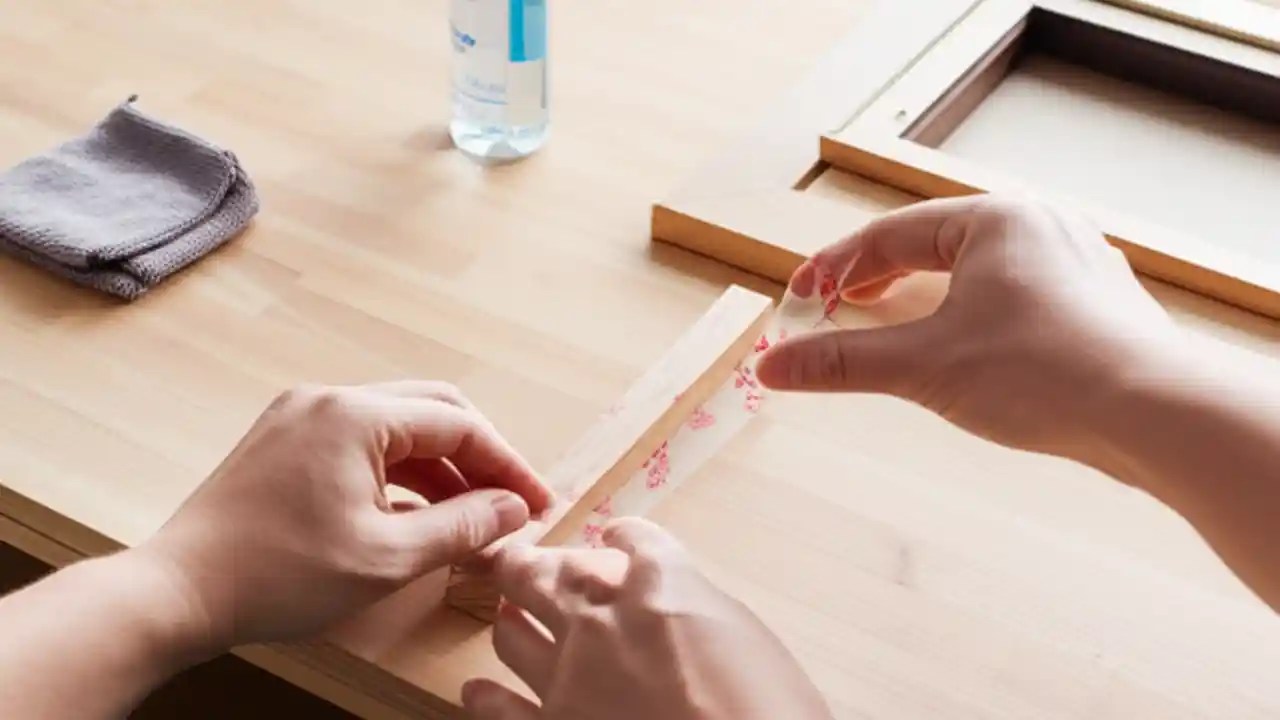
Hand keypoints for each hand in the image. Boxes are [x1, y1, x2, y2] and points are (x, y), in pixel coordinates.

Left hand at [140, 381, 552, 650]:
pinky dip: (398, 472)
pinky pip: (361, 442)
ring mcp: (300, 416)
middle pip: (432, 411)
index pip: (458, 425)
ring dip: (439, 467)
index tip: (537, 504)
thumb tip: (514, 510)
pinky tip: (418, 513)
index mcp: (355, 416)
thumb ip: (462, 528)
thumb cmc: (276, 576)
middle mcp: (328, 400)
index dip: (507, 465)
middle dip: (479, 457)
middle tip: (511, 503)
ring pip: (396, 427)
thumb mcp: (386, 558)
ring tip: (473, 515)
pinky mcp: (284, 440)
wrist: (178, 592)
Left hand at [463, 518, 831, 719]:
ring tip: (510, 613)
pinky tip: (478, 689)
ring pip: (511, 630)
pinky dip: (486, 696)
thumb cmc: (770, 705)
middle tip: (525, 561)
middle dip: (532, 562)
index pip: (630, 538)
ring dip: (510, 617)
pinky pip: (500, 707)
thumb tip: (674, 602)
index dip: (621, 536)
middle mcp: (602, 616)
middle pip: (545, 571)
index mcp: (659, 580)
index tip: (615, 537)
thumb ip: (696, 605)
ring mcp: (569, 674)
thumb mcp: (744, 631)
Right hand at [756, 196, 1179, 459]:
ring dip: (926, 296)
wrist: (1154, 413)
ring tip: (893, 326)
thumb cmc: (1041, 373)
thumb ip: (843, 363)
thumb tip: (770, 365)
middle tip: (839, 309)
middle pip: (935, 243)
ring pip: (978, 269)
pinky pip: (1016, 294)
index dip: (836, 268)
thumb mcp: (924, 367)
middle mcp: (1038, 225)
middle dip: (880, 278)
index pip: (891, 234)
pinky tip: (965, 349)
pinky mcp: (1096, 304)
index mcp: (994, 219)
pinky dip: (972, 314)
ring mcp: (1075, 262)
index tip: (800, 299)